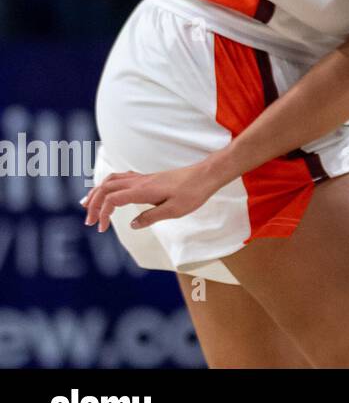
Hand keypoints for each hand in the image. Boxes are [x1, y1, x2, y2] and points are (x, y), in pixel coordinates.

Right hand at [81, 160, 223, 232]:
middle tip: (89, 220)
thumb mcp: (174, 210)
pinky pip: (123, 178)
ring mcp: (144, 178)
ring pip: (113, 179)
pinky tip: (109, 191)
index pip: (112, 199)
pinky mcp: (149, 178)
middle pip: (106, 187)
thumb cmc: (193, 192)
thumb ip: (151, 217)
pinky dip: (110, 185)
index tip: (102, 228)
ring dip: (98, 191)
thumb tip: (132, 224)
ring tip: (89, 204)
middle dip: (93, 202)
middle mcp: (140, 181)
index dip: (103, 213)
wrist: (206, 175)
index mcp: (144, 190)